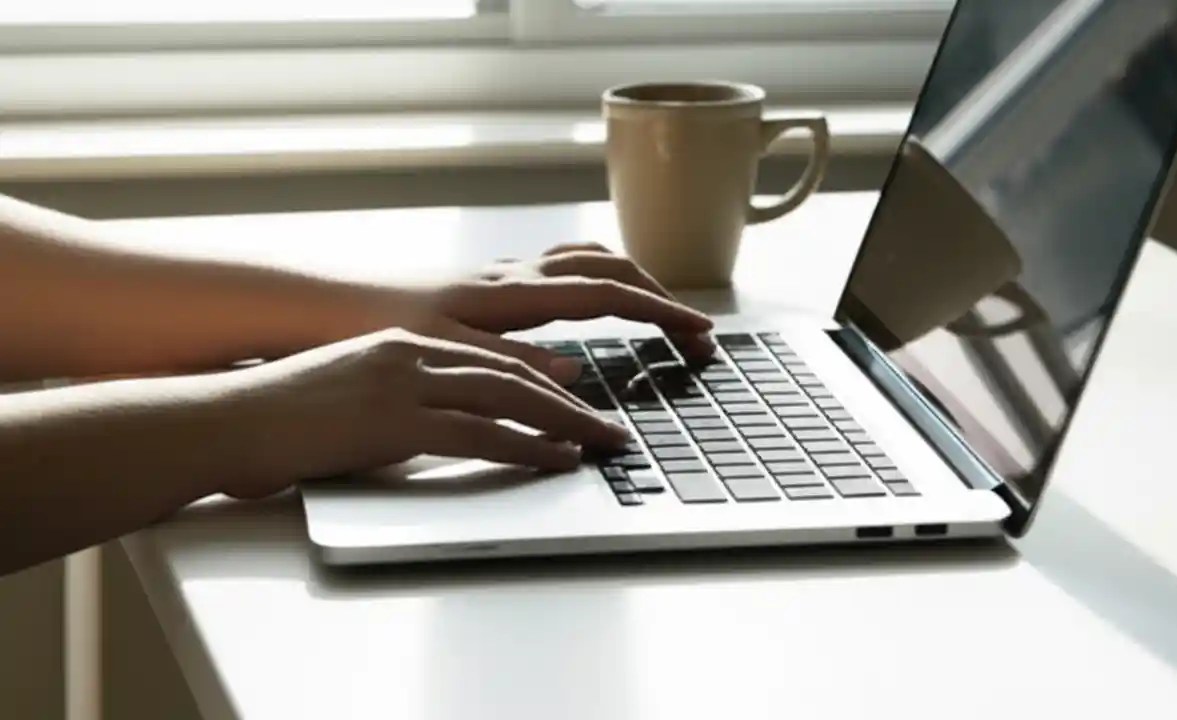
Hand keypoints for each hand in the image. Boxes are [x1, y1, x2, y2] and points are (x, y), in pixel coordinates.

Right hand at [219, 328, 630, 498]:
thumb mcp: (354, 397)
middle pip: (515, 372)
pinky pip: (481, 432)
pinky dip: (528, 446)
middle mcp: (412, 353)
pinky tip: (557, 459)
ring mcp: (406, 383)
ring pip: (509, 396)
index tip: (579, 402)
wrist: (228, 420)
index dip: (544, 381)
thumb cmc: (281, 417)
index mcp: (404, 344)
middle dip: (571, 402)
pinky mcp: (396, 420)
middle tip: (610, 427)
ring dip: (566, 423)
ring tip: (601, 444)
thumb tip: (446, 426)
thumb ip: (405, 403)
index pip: (493, 360)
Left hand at [383, 244, 714, 384]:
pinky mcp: (488, 284)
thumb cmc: (376, 328)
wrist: (322, 306)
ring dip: (630, 279)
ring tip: (657, 310)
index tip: (699, 333)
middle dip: (659, 294)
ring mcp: (502, 275)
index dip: (660, 312)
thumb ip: (510, 367)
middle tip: (692, 330)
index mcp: (511, 294)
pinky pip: (559, 269)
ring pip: (585, 259)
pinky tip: (589, 305)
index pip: (607, 294)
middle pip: (609, 267)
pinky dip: (595, 279)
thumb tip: (573, 373)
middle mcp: (513, 275)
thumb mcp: (443, 358)